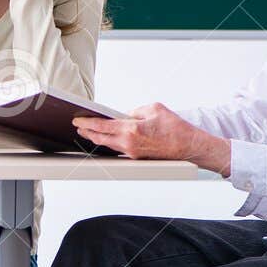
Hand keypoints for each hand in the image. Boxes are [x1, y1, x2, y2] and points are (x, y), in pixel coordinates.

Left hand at [74, 102, 231, 174]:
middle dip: (87, 132)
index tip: (77, 120)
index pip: (102, 126)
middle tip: (78, 126)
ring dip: (98, 138)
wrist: (189, 146)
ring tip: (89, 132)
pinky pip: (118, 149)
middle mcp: (128, 144)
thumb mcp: (154, 109)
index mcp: (131, 130)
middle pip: (100, 139)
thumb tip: (124, 115)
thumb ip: (134, 111)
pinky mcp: (137, 157)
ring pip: (108, 145)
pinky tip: (107, 138)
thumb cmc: (175, 127)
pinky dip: (110, 143)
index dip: (87, 123)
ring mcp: (132, 153)